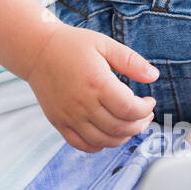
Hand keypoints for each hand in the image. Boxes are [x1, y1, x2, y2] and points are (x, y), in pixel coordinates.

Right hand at [25, 22, 156, 152]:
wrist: (36, 50)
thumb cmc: (70, 45)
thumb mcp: (104, 44)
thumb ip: (131, 61)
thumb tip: (154, 76)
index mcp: (97, 83)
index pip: (130, 109)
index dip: (145, 109)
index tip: (149, 102)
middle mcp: (83, 103)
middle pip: (120, 127)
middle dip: (139, 124)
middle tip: (144, 115)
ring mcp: (70, 116)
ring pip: (104, 140)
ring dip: (123, 137)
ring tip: (129, 124)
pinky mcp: (59, 122)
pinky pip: (82, 145)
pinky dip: (99, 145)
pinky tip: (107, 134)